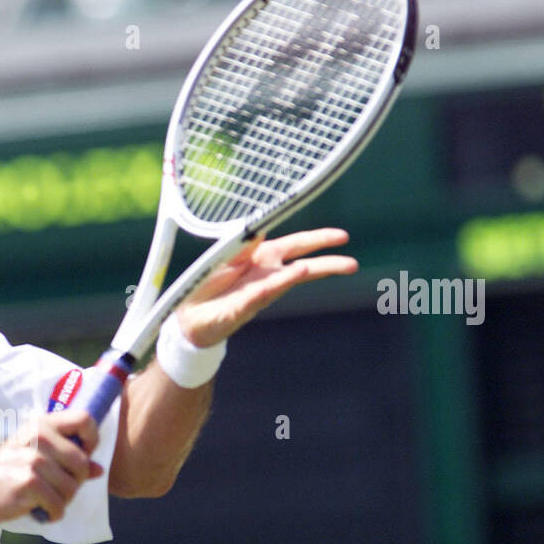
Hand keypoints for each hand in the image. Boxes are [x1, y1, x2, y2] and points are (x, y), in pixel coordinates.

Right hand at [0, 408, 102, 523]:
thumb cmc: (10, 470)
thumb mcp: (36, 455)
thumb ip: (69, 458)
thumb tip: (98, 470)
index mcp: (42, 423)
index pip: (84, 419)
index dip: (91, 441)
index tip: (81, 456)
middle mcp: (38, 436)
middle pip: (81, 462)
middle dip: (74, 481)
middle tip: (56, 487)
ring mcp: (32, 459)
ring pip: (71, 487)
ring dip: (62, 500)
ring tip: (45, 498)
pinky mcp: (28, 482)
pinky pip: (58, 504)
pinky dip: (53, 513)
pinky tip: (40, 510)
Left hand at [173, 228, 358, 347]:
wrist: (191, 316)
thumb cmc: (210, 284)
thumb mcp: (229, 255)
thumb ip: (246, 242)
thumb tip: (262, 227)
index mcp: (265, 259)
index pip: (298, 245)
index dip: (319, 240)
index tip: (343, 237)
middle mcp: (267, 275)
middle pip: (303, 266)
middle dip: (327, 264)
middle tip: (352, 264)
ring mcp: (258, 292)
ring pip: (285, 281)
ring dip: (301, 273)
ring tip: (320, 267)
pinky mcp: (242, 307)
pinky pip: (259, 295)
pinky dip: (273, 286)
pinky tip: (288, 277)